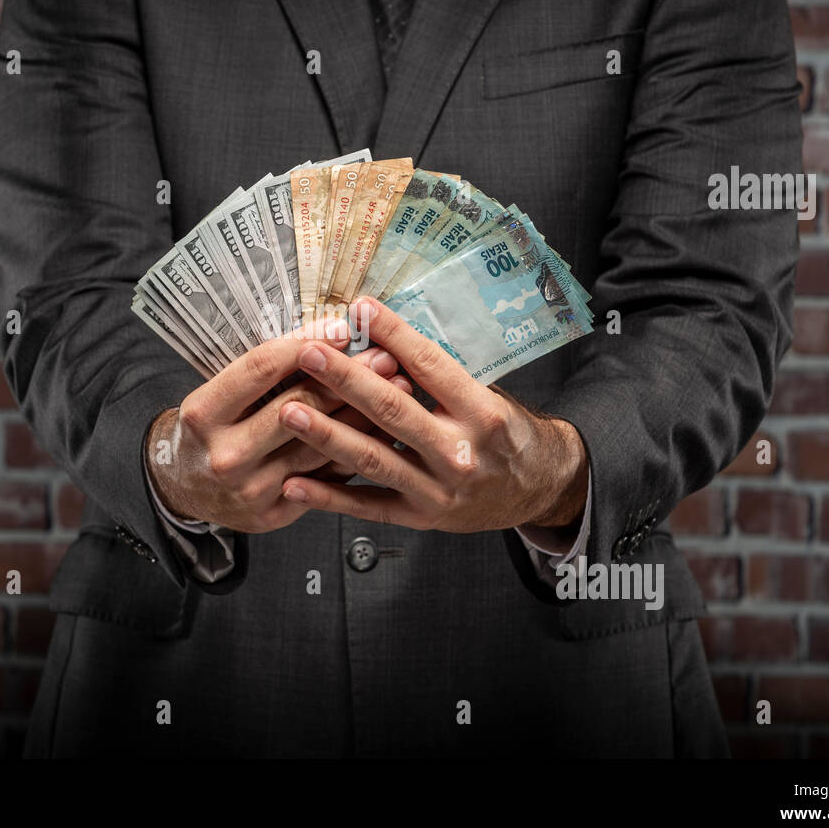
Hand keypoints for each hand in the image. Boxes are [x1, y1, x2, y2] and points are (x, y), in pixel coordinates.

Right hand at [146, 316, 412, 532]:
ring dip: (363, 414)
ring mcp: (249, 489)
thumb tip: (328, 334)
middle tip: (384, 357)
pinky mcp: (272, 513)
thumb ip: (268, 369)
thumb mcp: (219, 391)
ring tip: (397, 390)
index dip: (306, 345)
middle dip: (347, 379)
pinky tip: (384, 431)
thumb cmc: (210, 427)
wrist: (184, 486)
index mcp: (203, 413)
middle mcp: (225, 454)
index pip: (261, 368)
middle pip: (297, 407)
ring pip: (319, 446)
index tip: (343, 330)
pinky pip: (324, 479)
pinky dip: (356, 451)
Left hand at [276, 298, 589, 532]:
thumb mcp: (488, 396)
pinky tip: (295, 481)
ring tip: (290, 411)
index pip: (429, 366)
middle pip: (394, 411)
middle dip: (345, 380)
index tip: (359, 308)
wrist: (538, 489)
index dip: (392, 335)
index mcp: (480, 412)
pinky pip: (368, 506)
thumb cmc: (504, 433)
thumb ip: (438, 377)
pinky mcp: (422, 518)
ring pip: (374, 460)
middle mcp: (460, 452)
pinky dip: (330, 496)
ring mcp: (439, 490)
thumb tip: (382, 337)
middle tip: (308, 355)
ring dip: (326, 435)